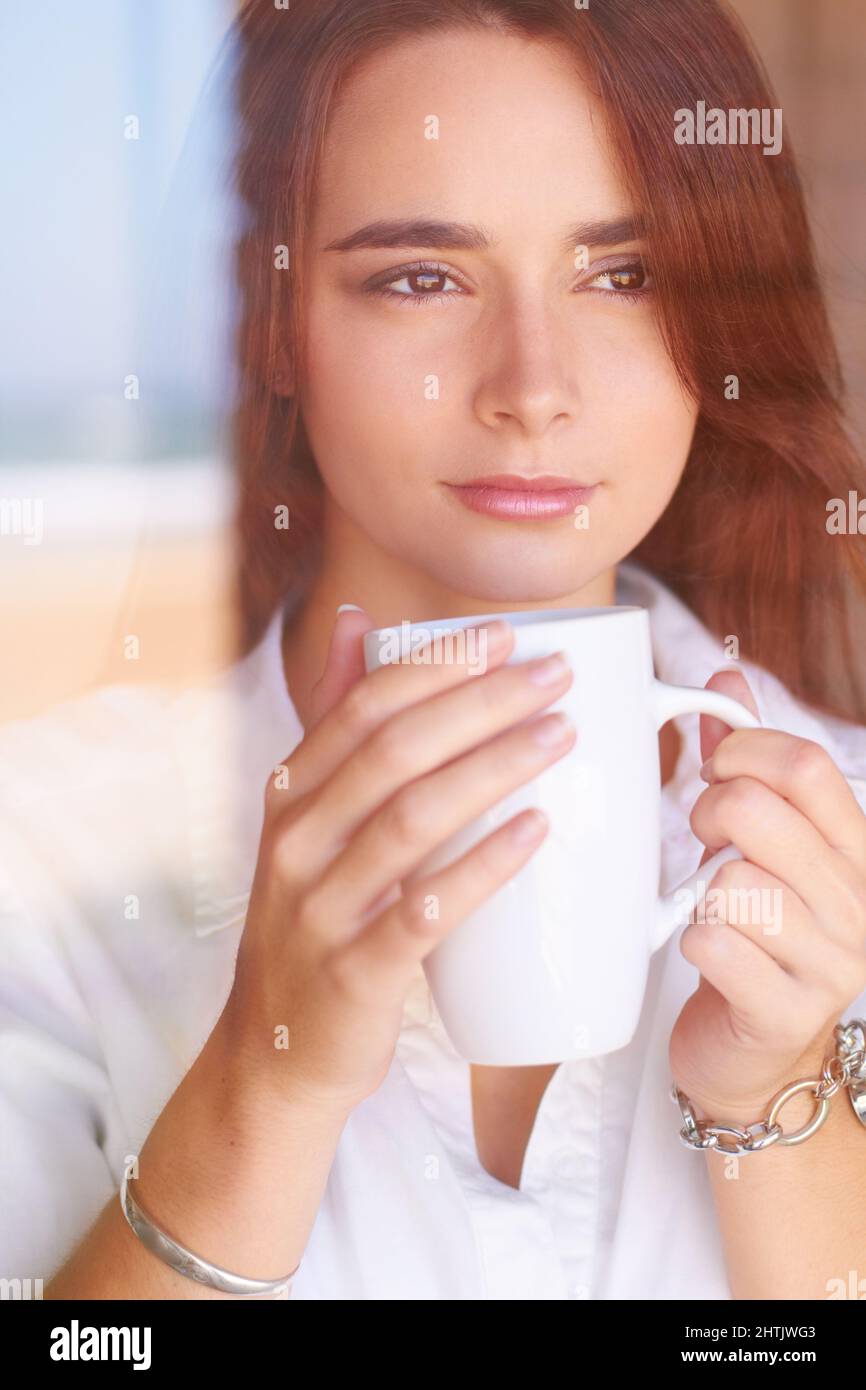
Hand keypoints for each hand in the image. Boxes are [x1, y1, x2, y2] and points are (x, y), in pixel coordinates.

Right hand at [220, 607, 576, 1115]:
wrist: (276, 1051)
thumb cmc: (316, 919)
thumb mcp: (309, 818)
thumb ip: (336, 722)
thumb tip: (356, 618)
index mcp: (289, 793)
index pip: (360, 705)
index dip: (436, 664)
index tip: (508, 636)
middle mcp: (295, 841)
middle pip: (394, 750)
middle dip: (481, 702)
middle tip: (556, 677)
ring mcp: (320, 908)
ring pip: (412, 818)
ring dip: (494, 766)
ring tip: (562, 734)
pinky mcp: (354, 973)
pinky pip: (425, 910)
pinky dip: (484, 865)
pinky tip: (538, 831)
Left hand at [669, 668, 865, 1125]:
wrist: (755, 1055)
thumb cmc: (753, 930)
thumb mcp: (755, 840)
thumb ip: (745, 763)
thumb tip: (723, 677)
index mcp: (856, 846)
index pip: (806, 763)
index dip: (740, 752)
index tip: (714, 772)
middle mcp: (859, 900)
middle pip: (760, 812)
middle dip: (708, 815)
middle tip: (702, 841)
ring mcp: (833, 961)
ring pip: (732, 881)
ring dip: (701, 890)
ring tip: (710, 906)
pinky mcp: (789, 1011)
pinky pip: (714, 942)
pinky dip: (690, 941)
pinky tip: (704, 952)